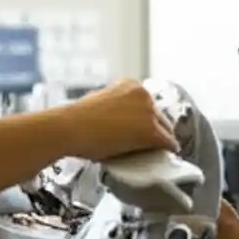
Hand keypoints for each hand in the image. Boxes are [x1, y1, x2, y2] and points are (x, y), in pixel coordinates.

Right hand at [62, 80, 179, 160]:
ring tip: (156, 151)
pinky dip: (169, 148)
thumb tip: (119, 120)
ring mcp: (149, 111)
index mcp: (130, 85)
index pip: (147, 103)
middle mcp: (143, 93)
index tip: (142, 129)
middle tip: (149, 144)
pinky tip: (168, 154)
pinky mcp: (151, 130)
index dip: (146, 119)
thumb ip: (114, 107)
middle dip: (156, 129)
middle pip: (159, 115)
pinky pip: (167, 141)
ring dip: (162, 139)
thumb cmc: (76, 119)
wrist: (70, 128)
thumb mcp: (98, 102)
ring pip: (165, 128)